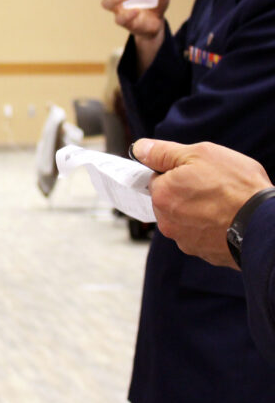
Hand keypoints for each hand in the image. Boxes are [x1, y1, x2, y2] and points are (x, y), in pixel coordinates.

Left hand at [132, 138, 271, 268]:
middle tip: (213, 186)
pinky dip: (211, 227)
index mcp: (162, 194)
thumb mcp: (199, 154)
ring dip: (198, 211)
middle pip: (170, 199)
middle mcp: (167, 222)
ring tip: (223, 203)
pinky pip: (201, 234)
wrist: (265, 225)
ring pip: (185, 218)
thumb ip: (163, 152)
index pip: (158, 178)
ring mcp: (185, 241)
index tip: (196, 172)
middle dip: (186, 192)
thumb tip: (139, 149)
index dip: (177, 171)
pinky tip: (227, 219)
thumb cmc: (236, 187)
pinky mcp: (204, 254)